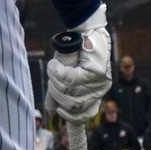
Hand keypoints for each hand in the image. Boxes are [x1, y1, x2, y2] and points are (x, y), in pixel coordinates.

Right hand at [46, 4, 110, 123]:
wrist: (85, 30)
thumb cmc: (74, 53)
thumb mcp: (66, 76)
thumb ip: (59, 92)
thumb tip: (51, 109)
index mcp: (94, 94)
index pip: (86, 115)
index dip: (73, 119)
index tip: (59, 113)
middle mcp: (100, 90)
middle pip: (72, 105)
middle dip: (55, 92)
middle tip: (50, 78)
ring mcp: (100, 82)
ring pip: (69, 92)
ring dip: (54, 80)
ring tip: (53, 68)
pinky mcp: (96, 71)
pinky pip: (70, 78)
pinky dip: (57, 71)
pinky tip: (54, 64)